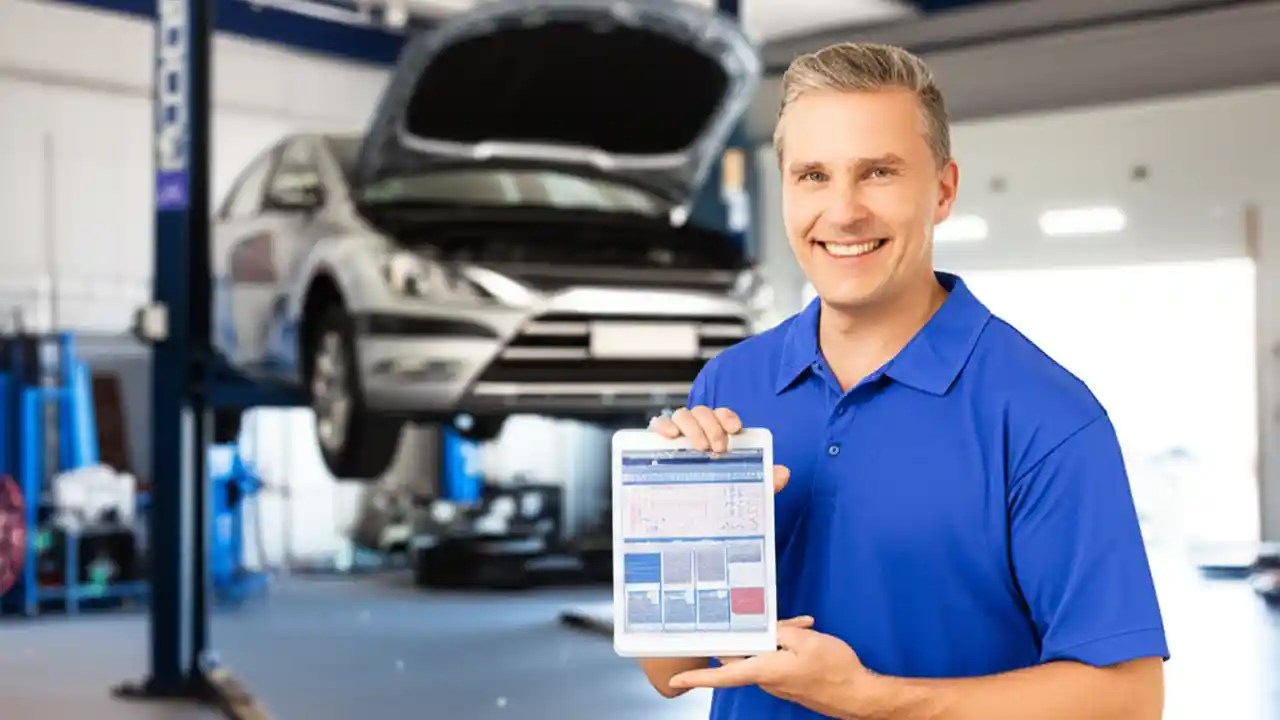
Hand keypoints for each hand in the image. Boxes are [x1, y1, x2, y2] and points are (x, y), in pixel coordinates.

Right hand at [650, 406, 789, 493]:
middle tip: (717, 448)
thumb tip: (784, 474)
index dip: (727, 417)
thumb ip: (766, 479)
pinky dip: (663, 425)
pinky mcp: (659, 443)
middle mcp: (697, 430)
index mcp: (716, 433)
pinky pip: (658, 425)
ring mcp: (677, 435)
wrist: (691, 512)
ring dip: (691, 426)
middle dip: (710, 426)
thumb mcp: (743, 486)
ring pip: (682, 415)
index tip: (734, 430)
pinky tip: (670, 436)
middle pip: (701, 412)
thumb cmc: (716, 490)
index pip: (722, 414)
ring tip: (698, 447)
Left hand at [669, 625, 879, 716]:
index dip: (696, 677)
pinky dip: (786, 643)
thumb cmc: (834, 669)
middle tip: (759, 616)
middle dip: (749, 632)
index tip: (675, 680)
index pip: (722, 675)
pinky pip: (777, 657)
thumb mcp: (805, 640)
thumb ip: (778, 631)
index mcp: (764, 669)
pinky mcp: (789, 680)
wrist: (859, 694)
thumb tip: (761, 628)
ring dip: (775, 635)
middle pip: (743, 654)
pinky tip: (804, 631)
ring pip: (763, 652)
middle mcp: (766, 679)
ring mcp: (778, 681)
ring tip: (802, 625)